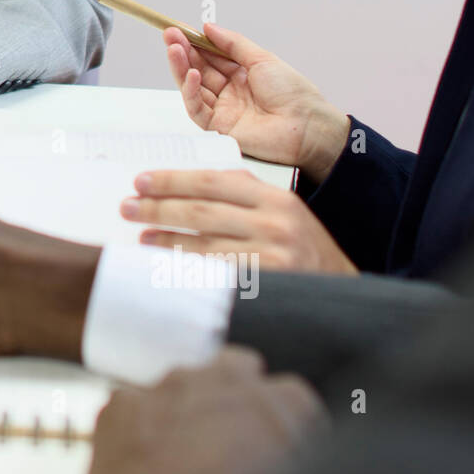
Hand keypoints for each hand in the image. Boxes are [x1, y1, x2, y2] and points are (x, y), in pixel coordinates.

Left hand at [84, 348, 326, 473]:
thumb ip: (287, 464)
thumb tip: (276, 461)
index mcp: (279, 406)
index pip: (293, 399)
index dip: (284, 426)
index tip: (274, 450)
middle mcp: (223, 380)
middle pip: (238, 368)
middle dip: (236, 395)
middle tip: (229, 441)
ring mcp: (167, 386)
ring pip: (184, 383)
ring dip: (188, 408)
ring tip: (182, 458)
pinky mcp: (121, 403)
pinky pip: (135, 405)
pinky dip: (140, 426)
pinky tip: (141, 464)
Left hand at [120, 167, 356, 273]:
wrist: (345, 292)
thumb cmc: (303, 251)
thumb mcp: (282, 213)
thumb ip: (242, 197)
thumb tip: (183, 191)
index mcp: (274, 197)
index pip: (211, 181)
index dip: (172, 180)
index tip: (142, 182)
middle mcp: (274, 222)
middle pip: (201, 209)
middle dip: (158, 207)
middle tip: (128, 207)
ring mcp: (272, 255)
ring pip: (203, 243)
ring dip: (165, 239)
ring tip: (141, 237)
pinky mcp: (267, 285)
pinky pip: (215, 274)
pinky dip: (186, 269)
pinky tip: (166, 267)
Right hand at [164, 23, 349, 182]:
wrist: (307, 126)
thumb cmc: (294, 95)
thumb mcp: (262, 59)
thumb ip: (233, 44)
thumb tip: (209, 28)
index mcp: (242, 76)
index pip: (211, 57)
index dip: (195, 44)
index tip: (181, 29)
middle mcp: (230, 93)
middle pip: (198, 70)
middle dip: (183, 52)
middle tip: (170, 36)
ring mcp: (223, 110)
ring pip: (193, 88)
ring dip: (182, 68)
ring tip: (174, 49)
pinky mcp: (218, 128)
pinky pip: (197, 109)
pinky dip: (191, 91)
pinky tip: (191, 75)